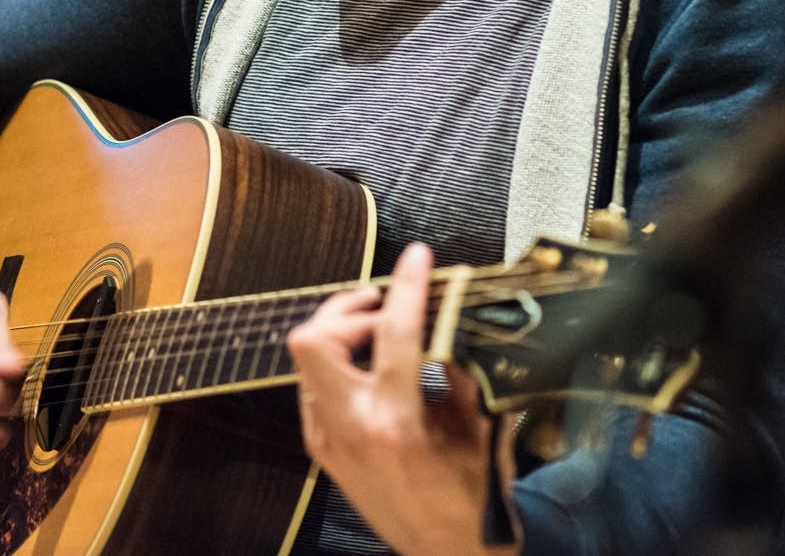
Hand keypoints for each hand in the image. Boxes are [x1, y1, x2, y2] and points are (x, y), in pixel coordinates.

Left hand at [286, 243, 516, 555]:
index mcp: (395, 423)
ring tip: (380, 332)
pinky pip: (313, 386)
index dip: (408, 288)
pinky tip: (369, 369)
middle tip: (384, 305)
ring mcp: (327, 438)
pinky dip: (337, 366)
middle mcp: (350, 428)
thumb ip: (462, 373)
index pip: (394, 336)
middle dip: (346, 310)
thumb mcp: (477, 433)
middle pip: (313, 338)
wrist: (444, 554)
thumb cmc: (467, 500)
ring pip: (308, 359)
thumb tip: (454, 323)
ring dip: (341, 335)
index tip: (417, 258)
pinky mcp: (320, 447)